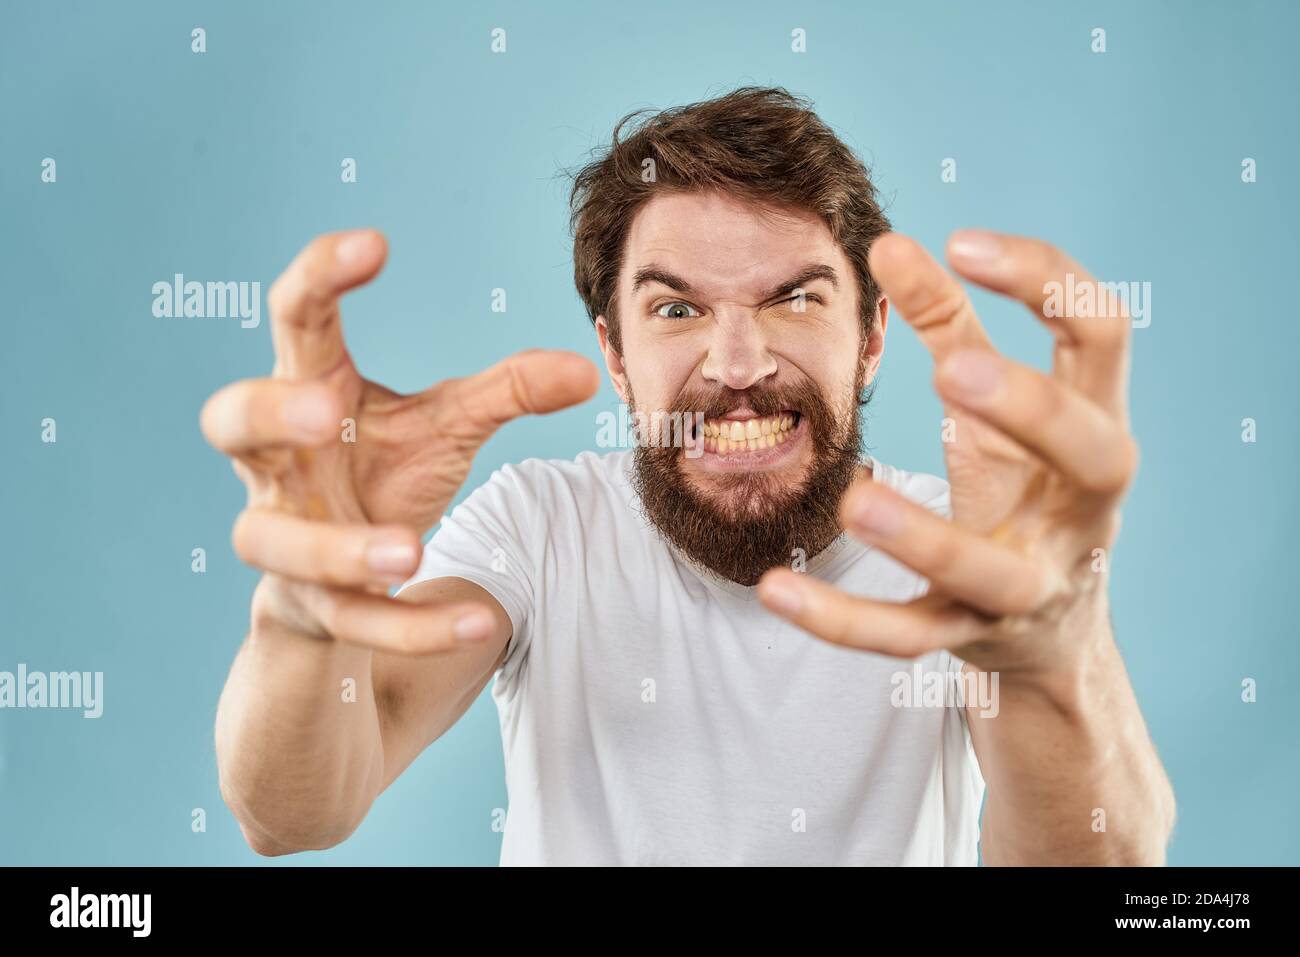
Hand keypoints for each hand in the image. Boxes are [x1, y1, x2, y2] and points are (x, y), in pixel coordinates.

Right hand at [201, 229, 598, 652]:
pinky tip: (483, 622)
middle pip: (231, 421)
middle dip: (267, 410)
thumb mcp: (444, 425)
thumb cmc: (382, 473)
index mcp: (310, 390)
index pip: (296, 321)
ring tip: (409, 550)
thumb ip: (505, 392)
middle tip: (322, 410)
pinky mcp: (309, 604)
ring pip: (270, 539)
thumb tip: (585, 369)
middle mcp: (277, 461)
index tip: (373, 244)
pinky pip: (349, 618)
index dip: (318, 277)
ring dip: (336, 546)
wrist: (344, 578)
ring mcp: (282, 535)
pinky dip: (413, 626)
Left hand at [758, 230, 1136, 683]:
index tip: (962, 242)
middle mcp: (1083, 510)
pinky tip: (775, 587)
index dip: (1048, 283)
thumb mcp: (993, 408)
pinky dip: (842, 620)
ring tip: (856, 498)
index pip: (1103, 336)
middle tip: (956, 371)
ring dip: (926, 538)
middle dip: (1031, 412)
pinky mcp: (971, 637)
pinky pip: (909, 636)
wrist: (1050, 632)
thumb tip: (890, 243)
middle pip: (1091, 455)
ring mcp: (1030, 583)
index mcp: (1096, 428)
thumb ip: (950, 327)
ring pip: (991, 571)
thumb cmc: (1025, 489)